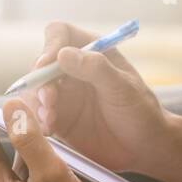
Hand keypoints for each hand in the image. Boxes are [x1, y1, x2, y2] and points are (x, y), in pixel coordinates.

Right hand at [20, 21, 171, 173]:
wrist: (145, 147)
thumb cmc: (141, 111)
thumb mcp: (123, 88)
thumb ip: (96, 69)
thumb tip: (63, 54)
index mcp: (91, 52)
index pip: (60, 34)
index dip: (50, 46)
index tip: (48, 64)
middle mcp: (73, 69)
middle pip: (41, 63)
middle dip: (40, 81)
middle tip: (49, 100)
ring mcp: (64, 94)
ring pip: (35, 89)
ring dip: (37, 101)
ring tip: (49, 119)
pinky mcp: (59, 117)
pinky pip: (38, 114)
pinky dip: (38, 120)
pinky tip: (50, 130)